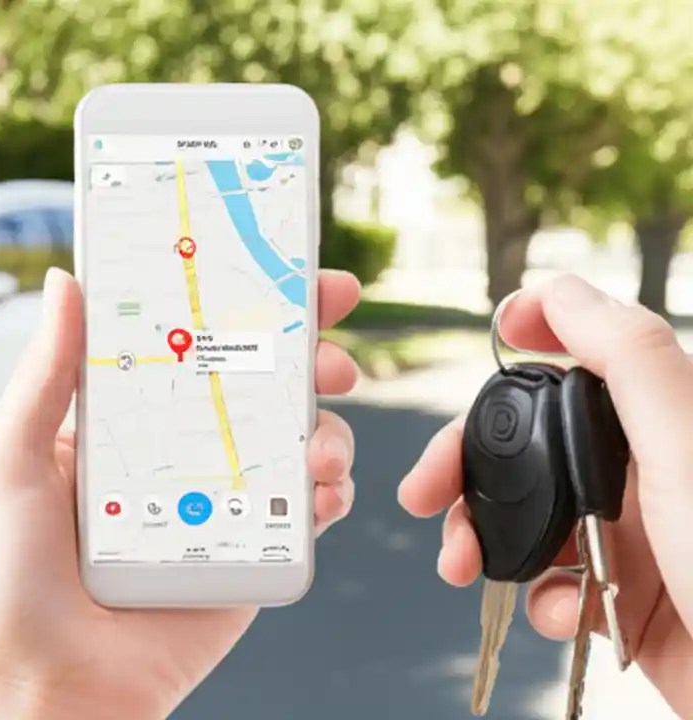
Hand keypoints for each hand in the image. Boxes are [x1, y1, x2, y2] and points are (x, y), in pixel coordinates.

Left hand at [0, 267, 362, 718]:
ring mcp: (222, 496)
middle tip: (329, 345)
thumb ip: (44, 375)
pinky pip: (310, 507)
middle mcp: (179, 447)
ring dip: (326, 419)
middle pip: (259, 378)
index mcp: (125, 416)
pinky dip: (331, 488)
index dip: (237, 297)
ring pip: (298, 435)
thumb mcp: (13, 462)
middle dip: (307, 349)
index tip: (283, 267)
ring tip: (317, 434)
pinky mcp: (254, 548)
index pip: (187, 337)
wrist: (63, 680)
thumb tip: (64, 279)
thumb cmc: (20, 577)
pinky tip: (322, 488)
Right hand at [399, 274, 692, 716]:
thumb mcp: (684, 447)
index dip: (539, 337)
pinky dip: (541, 602)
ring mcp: (633, 540)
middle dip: (466, 468)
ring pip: (526, 520)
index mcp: (662, 426)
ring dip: (485, 542)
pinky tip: (564, 614)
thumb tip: (560, 287)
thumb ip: (627, 359)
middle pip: (530, 447)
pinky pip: (554, 588)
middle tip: (425, 494)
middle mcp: (644, 476)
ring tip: (466, 566)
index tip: (500, 329)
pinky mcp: (624, 603)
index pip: (584, 361)